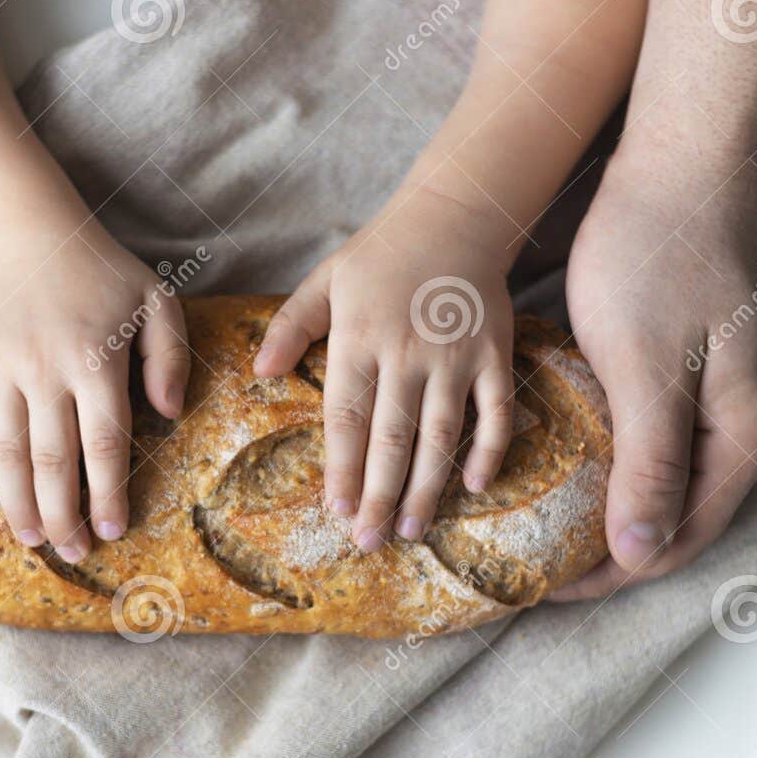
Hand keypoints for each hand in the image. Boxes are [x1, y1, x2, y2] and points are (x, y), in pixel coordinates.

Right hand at [0, 225, 189, 561]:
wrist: (31, 233)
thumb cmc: (103, 275)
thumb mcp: (158, 302)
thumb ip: (170, 358)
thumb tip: (171, 414)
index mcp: (96, 361)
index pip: (103, 444)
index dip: (108, 494)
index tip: (113, 531)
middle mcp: (45, 369)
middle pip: (54, 460)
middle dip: (64, 516)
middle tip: (75, 553)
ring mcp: (1, 366)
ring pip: (7, 449)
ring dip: (17, 502)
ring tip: (32, 541)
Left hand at [253, 190, 515, 550]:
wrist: (455, 215)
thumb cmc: (380, 255)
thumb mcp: (324, 280)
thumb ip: (292, 326)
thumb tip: (260, 373)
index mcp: (360, 338)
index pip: (347, 417)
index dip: (342, 468)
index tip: (337, 510)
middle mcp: (407, 352)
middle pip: (391, 438)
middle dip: (379, 495)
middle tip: (368, 541)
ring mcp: (455, 356)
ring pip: (440, 435)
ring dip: (426, 488)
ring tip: (412, 531)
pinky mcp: (494, 353)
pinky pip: (496, 411)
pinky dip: (489, 450)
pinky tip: (473, 487)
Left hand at [548, 153, 756, 601]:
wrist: (695, 148)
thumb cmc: (666, 248)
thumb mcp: (648, 366)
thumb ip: (649, 464)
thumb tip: (640, 553)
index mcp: (749, 438)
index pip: (672, 543)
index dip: (602, 573)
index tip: (534, 583)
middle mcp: (755, 426)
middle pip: (675, 517)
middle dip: (602, 542)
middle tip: (530, 557)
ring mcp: (738, 392)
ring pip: (667, 475)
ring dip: (606, 498)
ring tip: (539, 515)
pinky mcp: (713, 361)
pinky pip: (664, 431)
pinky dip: (615, 450)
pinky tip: (568, 451)